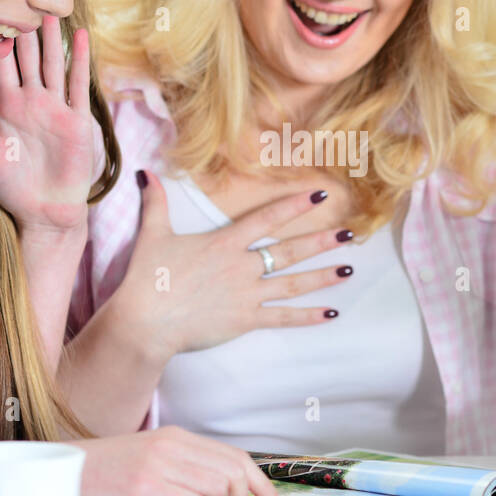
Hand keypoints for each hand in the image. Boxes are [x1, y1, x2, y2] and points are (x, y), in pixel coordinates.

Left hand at [0, 15, 95, 235]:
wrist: (45, 211)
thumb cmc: (12, 185)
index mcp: (8, 105)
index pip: (2, 65)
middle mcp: (33, 101)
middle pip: (29, 58)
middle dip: (26, 29)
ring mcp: (56, 108)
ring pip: (53, 64)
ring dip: (52, 39)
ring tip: (51, 10)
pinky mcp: (76, 119)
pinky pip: (77, 84)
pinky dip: (79, 60)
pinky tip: (80, 38)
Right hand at [73, 426, 287, 495]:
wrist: (59, 476)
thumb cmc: (104, 476)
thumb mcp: (150, 461)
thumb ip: (185, 469)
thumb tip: (225, 495)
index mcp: (177, 437)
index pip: (236, 456)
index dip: (262, 484)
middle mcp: (172, 444)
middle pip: (235, 473)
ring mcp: (159, 463)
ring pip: (219, 489)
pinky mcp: (145, 484)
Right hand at [104, 168, 354, 362]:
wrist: (146, 321)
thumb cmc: (147, 279)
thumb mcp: (153, 235)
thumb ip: (156, 203)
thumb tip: (146, 174)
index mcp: (225, 243)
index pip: (267, 218)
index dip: (295, 205)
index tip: (321, 195)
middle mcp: (242, 265)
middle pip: (290, 250)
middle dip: (321, 241)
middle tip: (350, 234)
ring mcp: (247, 294)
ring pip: (293, 283)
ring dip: (323, 276)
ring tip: (349, 269)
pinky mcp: (246, 320)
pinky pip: (283, 317)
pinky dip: (309, 316)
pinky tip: (331, 313)